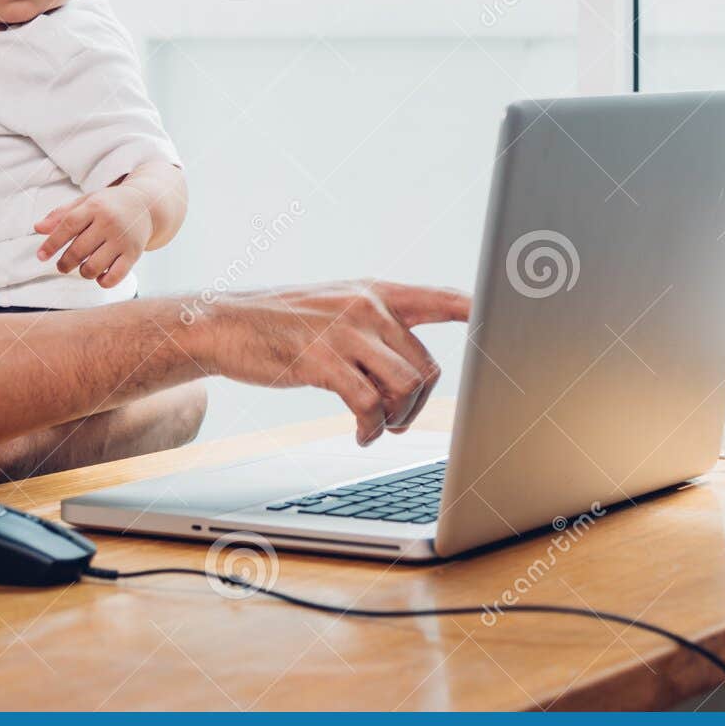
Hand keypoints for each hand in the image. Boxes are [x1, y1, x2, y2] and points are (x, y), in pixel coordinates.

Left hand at [34, 186, 153, 287]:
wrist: (147, 205)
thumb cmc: (110, 204)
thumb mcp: (86, 202)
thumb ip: (61, 214)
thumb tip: (37, 228)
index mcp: (95, 207)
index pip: (67, 226)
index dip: (51, 244)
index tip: (41, 256)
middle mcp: (109, 223)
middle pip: (78, 250)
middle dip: (64, 263)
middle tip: (62, 266)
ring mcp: (123, 239)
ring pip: (94, 267)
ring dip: (83, 272)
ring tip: (82, 268)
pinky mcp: (134, 254)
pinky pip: (114, 277)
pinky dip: (102, 281)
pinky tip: (99, 275)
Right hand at [200, 280, 469, 445]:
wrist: (224, 323)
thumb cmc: (280, 322)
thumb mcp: (332, 307)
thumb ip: (373, 324)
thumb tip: (413, 366)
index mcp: (374, 292)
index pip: (439, 298)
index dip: (474, 310)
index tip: (501, 319)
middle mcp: (366, 306)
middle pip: (424, 366)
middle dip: (417, 405)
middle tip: (395, 419)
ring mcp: (344, 331)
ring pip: (405, 386)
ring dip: (398, 418)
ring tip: (378, 425)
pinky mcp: (321, 360)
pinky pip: (369, 404)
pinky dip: (370, 428)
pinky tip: (360, 433)